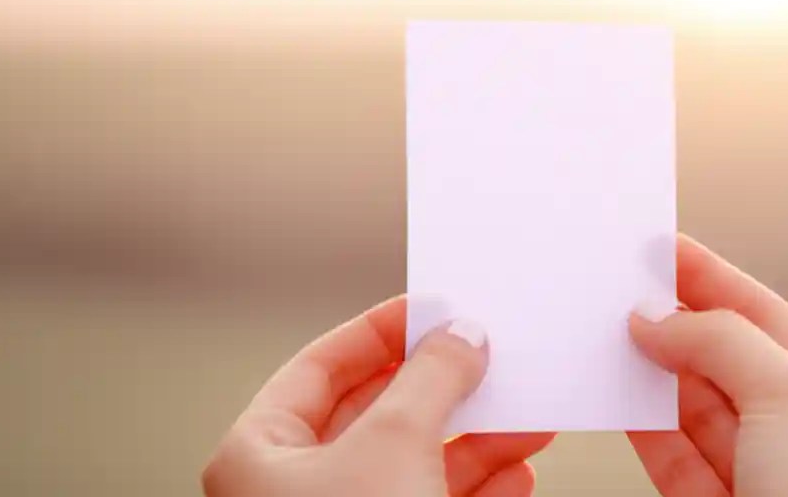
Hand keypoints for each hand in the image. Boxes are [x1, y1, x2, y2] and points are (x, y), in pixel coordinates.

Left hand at [202, 296, 554, 496]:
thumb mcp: (396, 442)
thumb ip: (432, 377)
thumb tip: (461, 335)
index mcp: (261, 454)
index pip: (321, 366)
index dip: (382, 330)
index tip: (435, 307)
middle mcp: (296, 490)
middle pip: (378, 413)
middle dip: (444, 387)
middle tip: (487, 354)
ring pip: (416, 462)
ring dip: (476, 438)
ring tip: (526, 415)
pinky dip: (480, 487)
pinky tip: (518, 472)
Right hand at [627, 236, 787, 495]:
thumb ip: (721, 343)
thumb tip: (657, 320)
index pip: (773, 321)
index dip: (716, 280)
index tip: (664, 249)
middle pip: (729, 361)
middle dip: (677, 323)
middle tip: (622, 286)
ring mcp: (762, 483)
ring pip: (694, 410)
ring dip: (652, 370)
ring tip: (608, 331)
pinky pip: (673, 456)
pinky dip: (642, 423)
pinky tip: (616, 393)